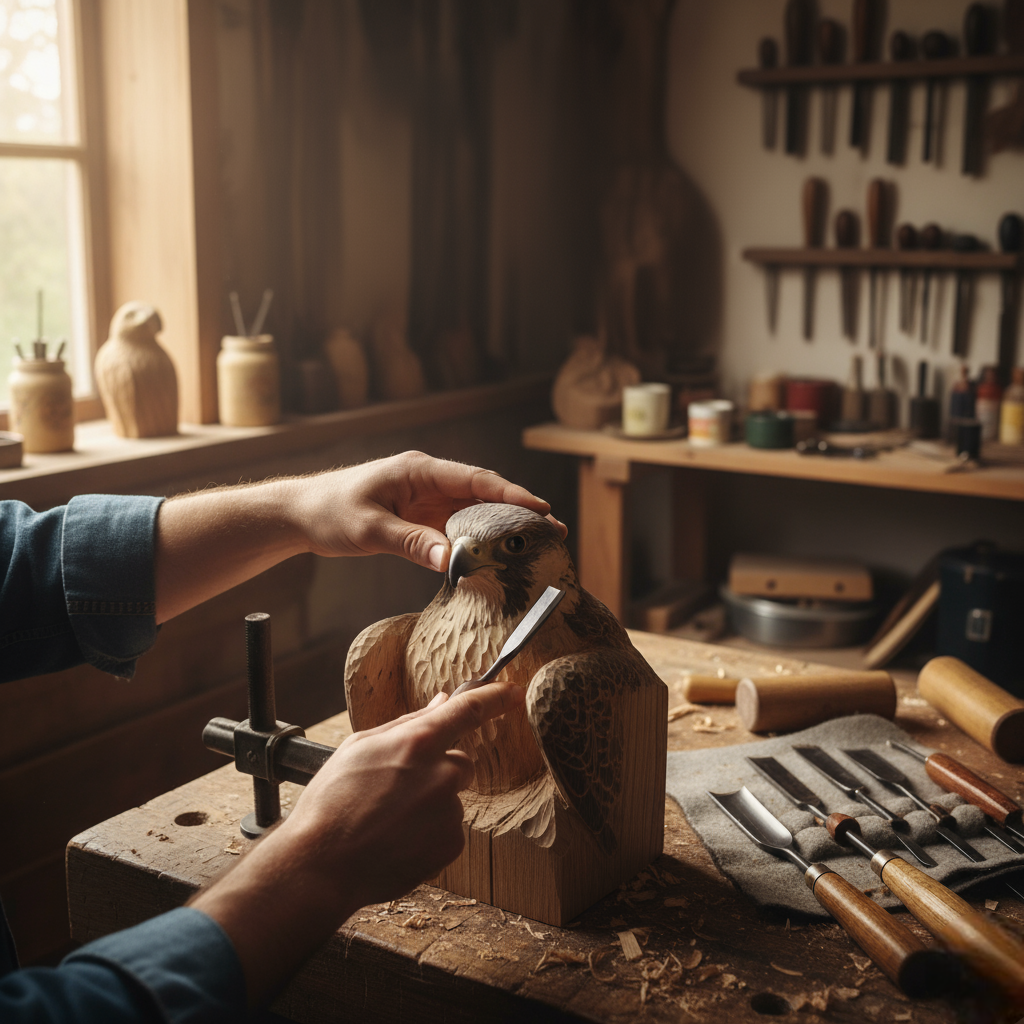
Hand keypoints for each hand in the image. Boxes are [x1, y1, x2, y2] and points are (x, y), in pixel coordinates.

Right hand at [281, 681, 523, 904]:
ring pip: (451, 799)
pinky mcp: (451, 845)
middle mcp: (442, 774)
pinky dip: (429, 834)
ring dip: (430, 805)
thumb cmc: (331, 802)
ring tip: (387, 820)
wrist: (320, 865)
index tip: (513, 693)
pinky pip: (448, 830)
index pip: (470, 709)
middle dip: (439, 770)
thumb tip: (442, 702)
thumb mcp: (359, 747)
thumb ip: (409, 722)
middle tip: (398, 789)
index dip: (496, 697)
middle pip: (462, 762)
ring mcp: (450, 812)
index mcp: (418, 741)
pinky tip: (396, 840)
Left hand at [293, 450, 566, 570]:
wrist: (304, 513)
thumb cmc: (331, 512)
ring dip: (504, 526)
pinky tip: (501, 554)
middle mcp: (429, 480)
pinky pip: (460, 526)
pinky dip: (481, 539)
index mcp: (419, 471)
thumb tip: (451, 559)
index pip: (475, 479)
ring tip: (538, 544)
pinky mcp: (423, 517)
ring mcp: (428, 498)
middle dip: (519, 510)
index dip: (510, 493)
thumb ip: (410, 543)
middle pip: (484, 493)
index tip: (539, 508)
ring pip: (476, 510)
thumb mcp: (368, 529)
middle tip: (553, 531)